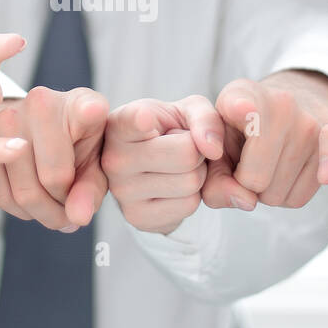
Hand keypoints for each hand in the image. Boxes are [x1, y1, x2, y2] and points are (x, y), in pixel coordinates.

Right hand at [0, 86, 109, 230]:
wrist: (45, 128)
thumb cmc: (78, 146)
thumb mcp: (97, 165)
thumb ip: (90, 191)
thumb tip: (77, 217)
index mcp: (79, 103)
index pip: (86, 127)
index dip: (89, 149)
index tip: (92, 138)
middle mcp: (39, 102)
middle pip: (51, 179)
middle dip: (62, 208)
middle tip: (68, 212)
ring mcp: (6, 116)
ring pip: (22, 192)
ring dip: (39, 213)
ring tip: (51, 207)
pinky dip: (17, 209)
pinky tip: (30, 202)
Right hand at [103, 96, 223, 233]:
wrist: (156, 163)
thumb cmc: (169, 128)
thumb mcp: (188, 110)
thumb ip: (205, 118)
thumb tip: (213, 150)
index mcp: (120, 124)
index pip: (135, 121)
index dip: (142, 120)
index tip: (144, 119)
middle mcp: (114, 159)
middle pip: (186, 155)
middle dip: (196, 151)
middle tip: (181, 147)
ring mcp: (122, 192)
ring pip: (191, 182)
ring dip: (197, 174)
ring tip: (177, 166)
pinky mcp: (136, 217)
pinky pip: (188, 206)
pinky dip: (192, 195)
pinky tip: (173, 185)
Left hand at [203, 71, 327, 210]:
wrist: (284, 109)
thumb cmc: (236, 129)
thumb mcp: (211, 143)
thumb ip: (211, 175)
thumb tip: (246, 201)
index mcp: (242, 94)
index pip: (242, 103)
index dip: (240, 108)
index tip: (243, 108)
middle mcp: (281, 106)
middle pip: (254, 179)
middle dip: (242, 183)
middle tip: (242, 165)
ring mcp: (309, 128)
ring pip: (275, 195)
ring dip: (263, 191)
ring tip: (262, 166)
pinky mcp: (327, 152)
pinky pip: (296, 200)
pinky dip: (283, 195)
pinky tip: (279, 171)